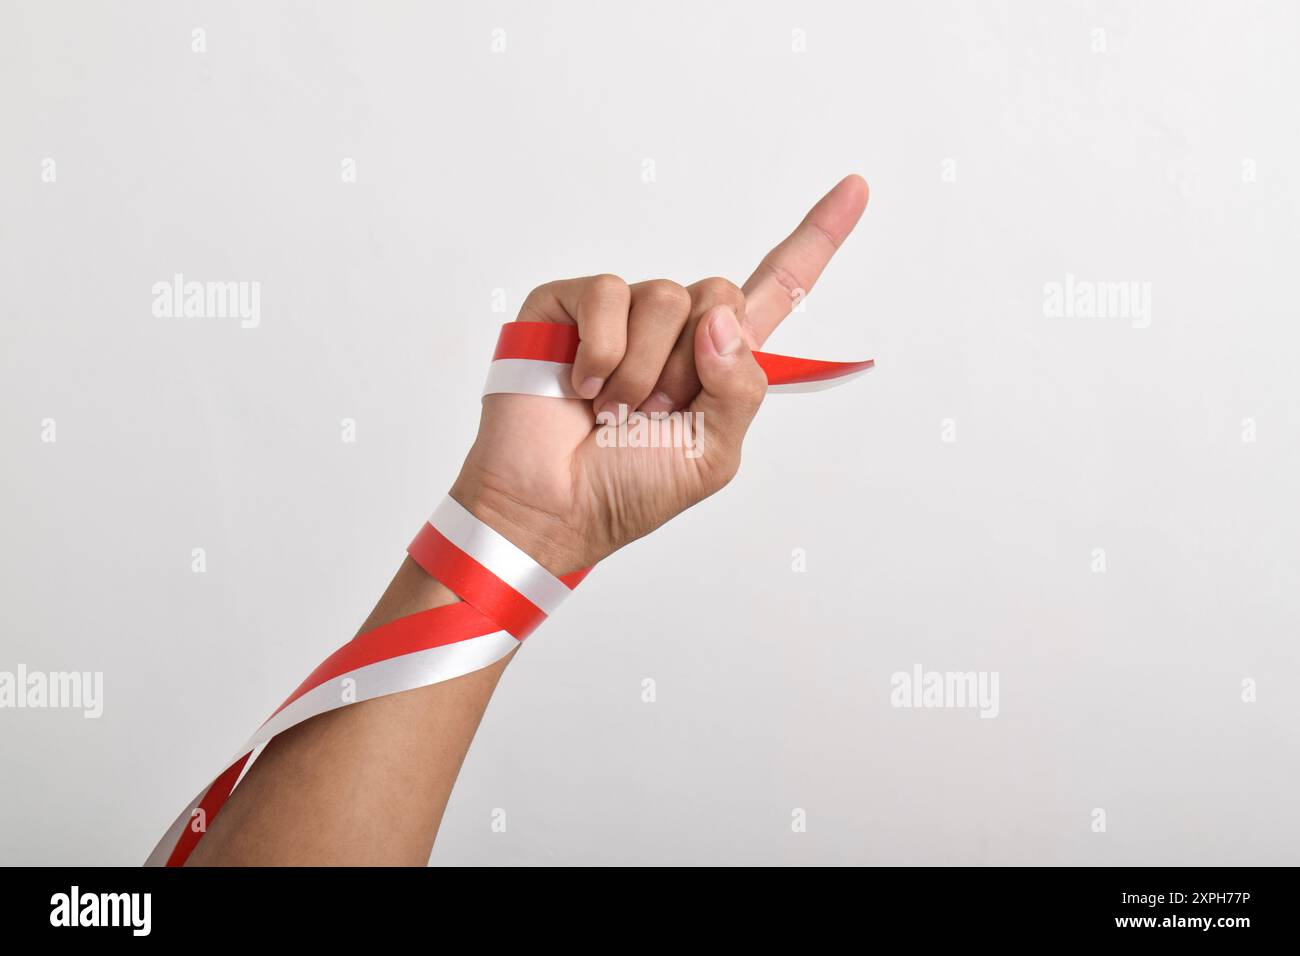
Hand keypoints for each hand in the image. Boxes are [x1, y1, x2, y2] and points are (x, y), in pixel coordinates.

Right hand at [450, 175, 868, 573]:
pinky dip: (601, 350)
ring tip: (612, 409)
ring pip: (667, 295)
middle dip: (693, 363)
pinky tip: (581, 385)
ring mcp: (619, 313)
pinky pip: (608, 294)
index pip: (777, 290)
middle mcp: (673, 329)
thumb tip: (721, 318)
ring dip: (643, 368)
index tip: (857, 187)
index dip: (817, 239)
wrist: (551, 507)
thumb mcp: (712, 454)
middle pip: (721, 291)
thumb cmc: (627, 490)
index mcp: (717, 362)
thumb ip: (740, 389)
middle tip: (652, 411)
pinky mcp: (567, 303)